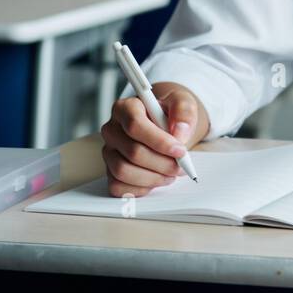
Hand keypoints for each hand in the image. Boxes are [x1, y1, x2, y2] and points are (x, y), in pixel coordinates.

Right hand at [101, 81, 209, 196]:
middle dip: (162, 163)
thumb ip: (184, 113)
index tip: (180, 150)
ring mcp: (109, 152)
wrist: (167, 125)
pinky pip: (119, 187)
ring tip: (171, 173)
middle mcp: (112, 129)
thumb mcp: (183, 104)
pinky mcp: (110, 171)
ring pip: (124, 171)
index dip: (159, 141)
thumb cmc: (171, 114)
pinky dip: (141, 188)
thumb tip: (179, 133)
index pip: (135, 125)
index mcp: (126, 108)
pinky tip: (157, 179)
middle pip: (132, 151)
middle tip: (181, 166)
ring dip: (153, 177)